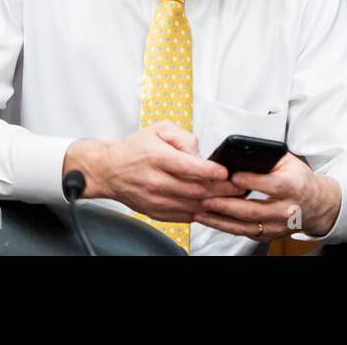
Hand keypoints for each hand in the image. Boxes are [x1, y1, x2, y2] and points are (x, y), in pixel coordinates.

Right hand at [63, 121, 244, 222]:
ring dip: (214, 203)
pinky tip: (211, 207)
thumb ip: (184, 137)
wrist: (107, 170)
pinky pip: (182, 216)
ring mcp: (154, 199)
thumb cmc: (134, 148)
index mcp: (157, 157)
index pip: (189, 168)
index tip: (226, 172)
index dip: (211, 171)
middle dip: (221, 189)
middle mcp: (155, 181)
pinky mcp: (154, 211)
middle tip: (239, 186)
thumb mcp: (159, 129)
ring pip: (191, 206)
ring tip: (231, 198)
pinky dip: (199, 213)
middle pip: (195, 190)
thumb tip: (200, 155)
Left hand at [194, 152, 340, 240]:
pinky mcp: (267, 236)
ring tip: (199, 211)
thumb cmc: (299, 179)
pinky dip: (224, 226)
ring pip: (244, 227)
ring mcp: (276, 227)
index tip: (229, 176)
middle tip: (204, 197)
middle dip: (225, 205)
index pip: (269, 185)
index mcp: (293, 187)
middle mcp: (286, 210)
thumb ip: (267, 158)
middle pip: (252, 210)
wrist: (315, 205)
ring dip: (219, 220)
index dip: (248, 181)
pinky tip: (209, 219)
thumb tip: (239, 155)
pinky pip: (242, 233)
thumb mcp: (289, 162)